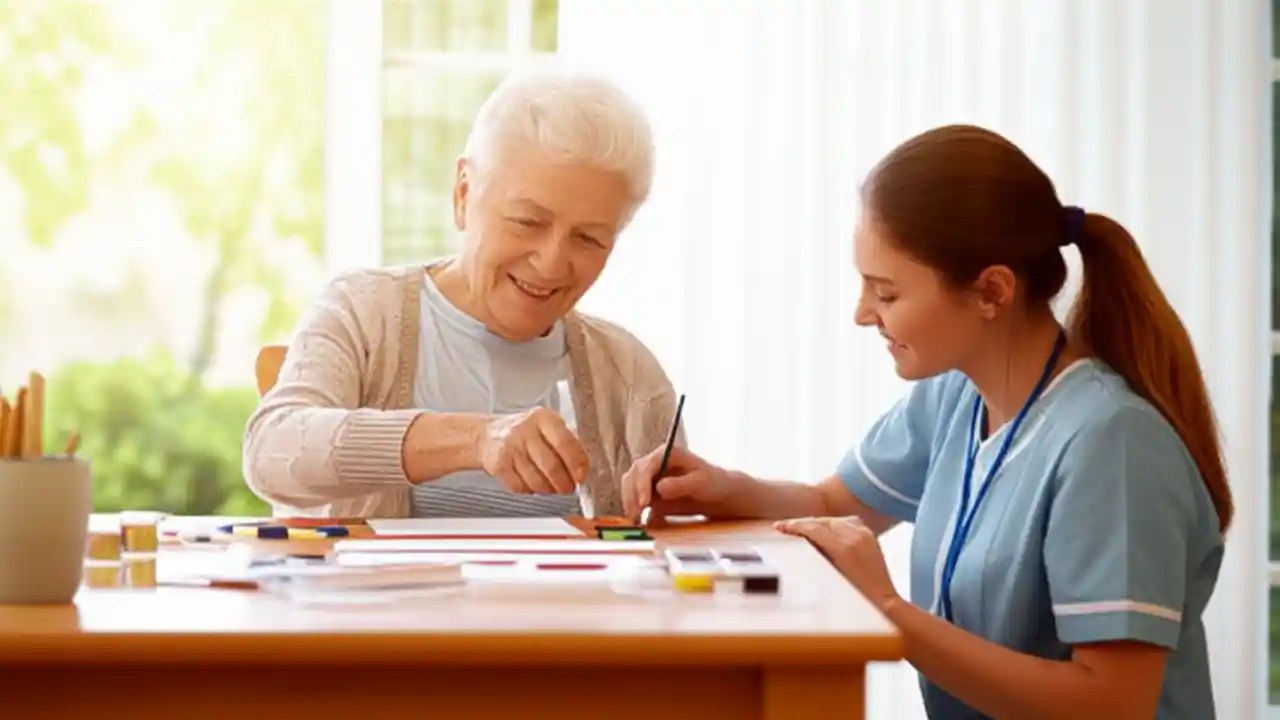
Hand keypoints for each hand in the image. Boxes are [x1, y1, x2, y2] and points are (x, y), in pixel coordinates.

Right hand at [478, 408, 588, 493]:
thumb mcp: (548, 427)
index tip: (582, 477)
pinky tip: (532, 482)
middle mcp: (525, 430)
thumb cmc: (526, 433)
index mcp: (544, 418)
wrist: (489, 435)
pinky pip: (521, 487)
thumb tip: (586, 465)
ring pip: (536, 480)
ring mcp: (510, 447)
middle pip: (551, 465)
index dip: (576, 464)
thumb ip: (568, 442)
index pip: (565, 442)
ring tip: (552, 486)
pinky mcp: (498, 465)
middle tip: (569, 487)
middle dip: (564, 483)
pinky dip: (530, 490)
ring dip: (548, 489)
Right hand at [620, 445, 745, 517]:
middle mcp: (655, 462)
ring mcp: (650, 476)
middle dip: (632, 495)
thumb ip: (680, 485)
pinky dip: (634, 508)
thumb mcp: (701, 483)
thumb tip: (659, 487)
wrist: (719, 495)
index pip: (646, 466)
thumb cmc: (713, 484)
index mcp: (667, 453)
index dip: (641, 484)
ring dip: (630, 503)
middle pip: (633, 475)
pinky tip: (641, 520)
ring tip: (637, 520)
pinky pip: (635, 498)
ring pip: (630, 486)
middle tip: (638, 515)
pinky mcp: (650, 491)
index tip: (644, 503)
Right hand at [776, 516, 900, 611]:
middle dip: (804, 524)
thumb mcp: (830, 577)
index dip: (795, 526)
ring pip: (835, 520)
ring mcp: (865, 534)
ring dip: (819, 523)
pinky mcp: (870, 536)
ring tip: (805, 529)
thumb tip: (800, 543)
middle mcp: (855, 536)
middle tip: (787, 528)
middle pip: (823, 521)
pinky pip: (848, 522)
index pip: (814, 528)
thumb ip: (817, 556)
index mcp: (844, 548)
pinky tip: (827, 531)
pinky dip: (834, 524)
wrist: (883, 601)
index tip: (780, 527)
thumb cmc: (856, 597)